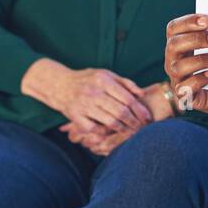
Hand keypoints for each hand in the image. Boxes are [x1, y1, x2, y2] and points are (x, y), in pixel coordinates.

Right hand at [58, 82, 173, 153]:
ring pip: (110, 122)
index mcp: (103, 80)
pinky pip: (95, 129)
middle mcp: (94, 92)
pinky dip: (104, 133)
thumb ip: (125, 83)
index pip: (127, 98)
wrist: (60, 85)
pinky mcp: (75, 116)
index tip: (148, 118)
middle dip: (134, 122)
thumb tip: (141, 94)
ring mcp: (84, 105)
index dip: (140, 110)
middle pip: (120, 112)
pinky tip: (111, 133)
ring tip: (130, 131)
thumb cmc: (88, 80)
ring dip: (123, 129)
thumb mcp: (106, 74)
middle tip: (142, 128)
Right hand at [164, 13, 207, 115]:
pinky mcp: (185, 96)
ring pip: (178, 67)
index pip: (174, 28)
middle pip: (173, 45)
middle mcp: (174, 60)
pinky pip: (184, 88)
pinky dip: (198, 80)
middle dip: (195, 39)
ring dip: (200, 60)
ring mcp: (177, 78)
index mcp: (179, 43)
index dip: (188, 22)